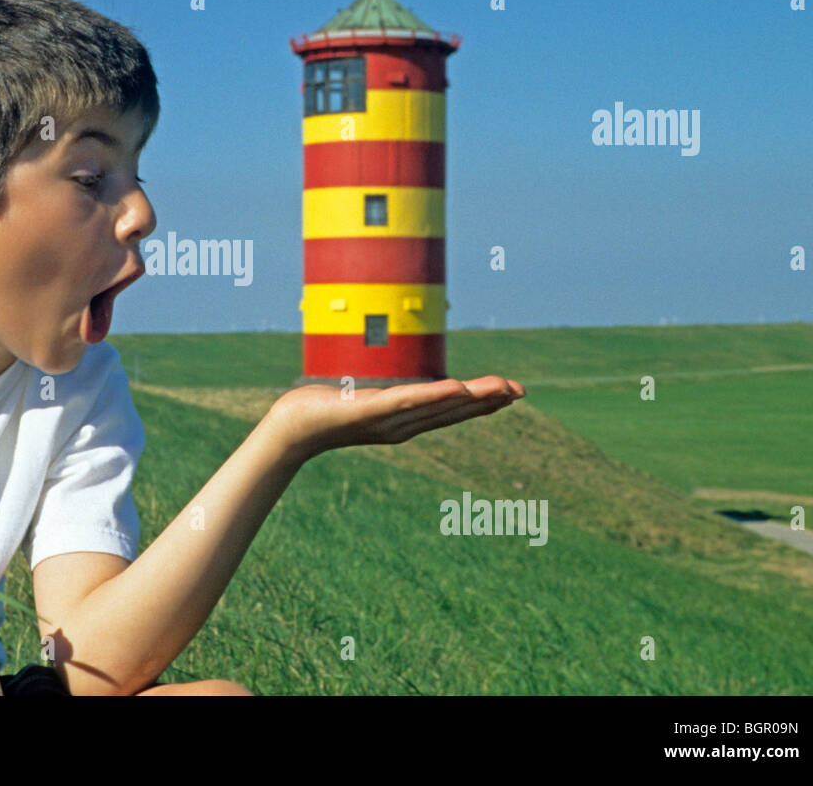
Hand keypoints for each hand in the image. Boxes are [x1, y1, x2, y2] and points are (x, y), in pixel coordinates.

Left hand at [261, 376, 524, 462]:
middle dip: (487, 401)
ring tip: (500, 388)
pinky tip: (457, 387)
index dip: (481, 404)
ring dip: (470, 397)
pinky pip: (405, 401)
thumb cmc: (324, 411)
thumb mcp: (363, 403)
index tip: (511, 394)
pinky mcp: (368, 411)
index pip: (449, 411)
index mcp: (403, 422)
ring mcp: (386, 420)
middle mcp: (401, 426)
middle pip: (451, 410)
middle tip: (521, 391)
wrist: (291, 427)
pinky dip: (433, 395)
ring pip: (436, 406)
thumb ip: (384, 401)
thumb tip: (399, 393)